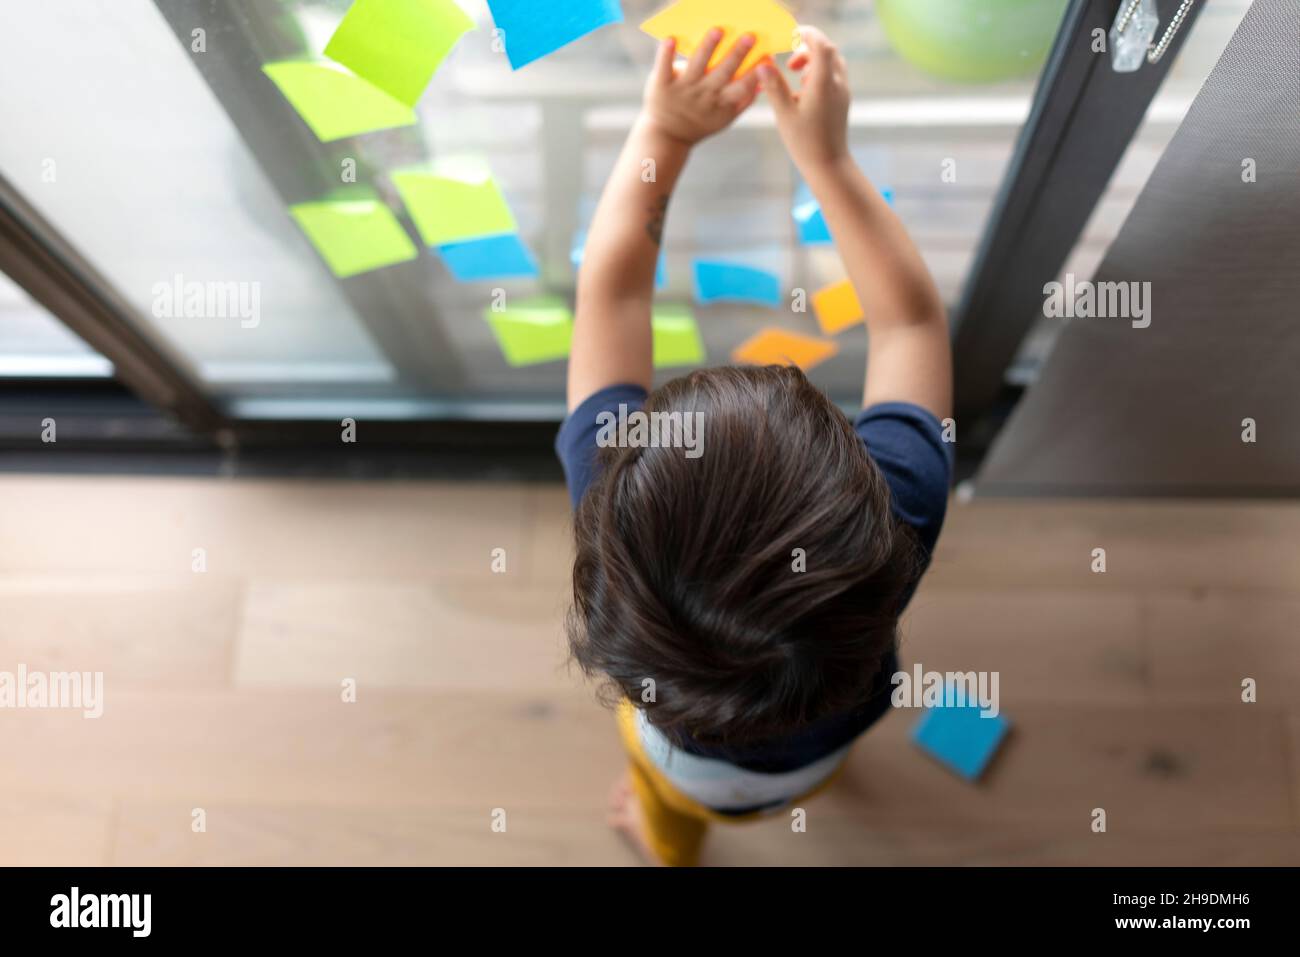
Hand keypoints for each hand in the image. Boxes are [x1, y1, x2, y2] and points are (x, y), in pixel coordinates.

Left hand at [641, 30, 761, 147]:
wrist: (666, 135)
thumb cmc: (700, 122)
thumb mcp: (724, 119)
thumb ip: (743, 102)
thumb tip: (763, 82)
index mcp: (721, 102)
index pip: (742, 87)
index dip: (755, 74)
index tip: (767, 57)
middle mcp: (704, 94)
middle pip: (723, 72)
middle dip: (737, 54)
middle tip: (749, 36)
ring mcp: (683, 89)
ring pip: (697, 65)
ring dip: (707, 48)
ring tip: (717, 31)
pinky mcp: (662, 85)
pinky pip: (663, 68)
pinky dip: (666, 54)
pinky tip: (670, 40)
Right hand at [758, 26, 850, 172]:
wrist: (829, 166)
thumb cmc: (805, 143)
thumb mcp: (784, 114)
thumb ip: (773, 86)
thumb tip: (763, 63)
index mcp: (822, 84)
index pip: (821, 46)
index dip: (807, 35)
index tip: (790, 36)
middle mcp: (837, 84)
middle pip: (828, 51)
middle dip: (808, 48)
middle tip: (791, 62)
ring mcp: (842, 92)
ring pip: (832, 63)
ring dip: (814, 62)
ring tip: (796, 76)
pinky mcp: (842, 101)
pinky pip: (833, 77)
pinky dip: (819, 74)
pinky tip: (803, 92)